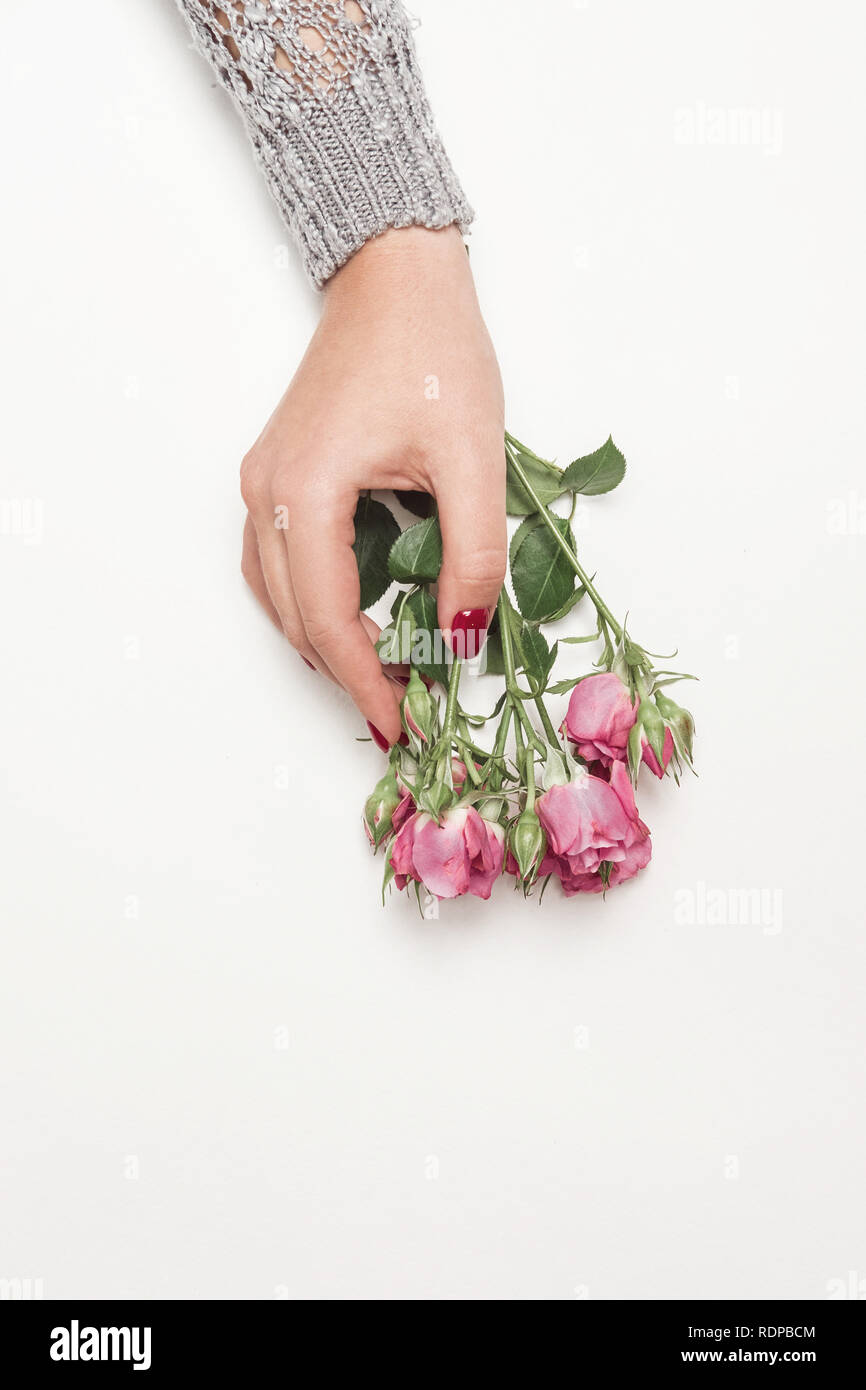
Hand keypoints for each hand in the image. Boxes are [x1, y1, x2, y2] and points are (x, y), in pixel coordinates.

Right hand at [240, 225, 505, 745]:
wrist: (394, 277)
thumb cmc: (433, 349)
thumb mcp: (473, 459)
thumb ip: (473, 557)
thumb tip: (464, 637)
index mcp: (304, 493)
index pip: (328, 621)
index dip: (367, 684)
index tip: (406, 725)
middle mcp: (266, 493)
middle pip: (296, 619)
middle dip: (349, 673)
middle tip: (408, 708)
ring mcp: (261, 482)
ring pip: (278, 597)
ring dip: (327, 641)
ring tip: (386, 672)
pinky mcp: (275, 473)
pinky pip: (274, 563)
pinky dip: (311, 602)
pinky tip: (353, 616)